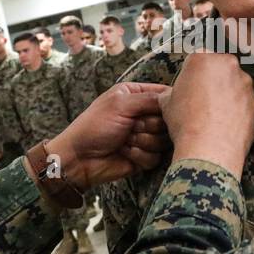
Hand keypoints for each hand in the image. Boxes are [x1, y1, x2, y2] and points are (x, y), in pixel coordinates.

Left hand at [44, 82, 170, 190]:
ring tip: (124, 140)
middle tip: (131, 127)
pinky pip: (156, 157)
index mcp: (136, 95)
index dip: (168, 103)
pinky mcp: (144, 157)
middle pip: (168, 120)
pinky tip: (125, 153)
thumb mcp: (120, 104)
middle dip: (149, 125)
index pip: (165, 94)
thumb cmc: (94, 126)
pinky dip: (140, 155)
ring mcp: (144, 136)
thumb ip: (149, 98)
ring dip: (143, 141)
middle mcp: (142, 114)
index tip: (160, 109)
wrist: (79, 159)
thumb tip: (173, 97)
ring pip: (164, 140)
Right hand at [162, 51, 253, 177]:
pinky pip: (244, 101)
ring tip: (213, 114)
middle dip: (212, 80)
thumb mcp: (166, 103)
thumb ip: (171, 92)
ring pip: (234, 83)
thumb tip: (169, 96)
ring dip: (226, 94)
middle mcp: (227, 65)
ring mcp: (244, 83)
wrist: (209, 149)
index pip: (197, 58)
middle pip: (219, 68)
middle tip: (201, 100)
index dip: (192, 74)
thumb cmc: (186, 123)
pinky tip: (225, 123)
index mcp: (203, 58)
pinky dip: (237, 109)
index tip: (189, 86)